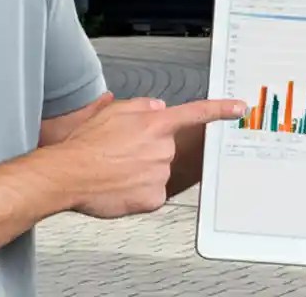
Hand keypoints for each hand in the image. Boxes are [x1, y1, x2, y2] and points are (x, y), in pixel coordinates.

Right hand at [53, 96, 245, 218]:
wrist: (67, 175)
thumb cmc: (85, 145)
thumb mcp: (111, 112)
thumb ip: (141, 106)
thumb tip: (158, 108)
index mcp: (154, 124)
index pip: (195, 113)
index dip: (220, 109)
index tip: (238, 108)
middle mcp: (162, 148)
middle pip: (166, 148)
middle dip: (148, 150)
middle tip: (121, 154)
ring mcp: (160, 174)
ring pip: (158, 171)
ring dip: (141, 172)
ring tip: (115, 171)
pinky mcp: (154, 198)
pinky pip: (152, 193)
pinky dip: (138, 192)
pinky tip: (119, 187)